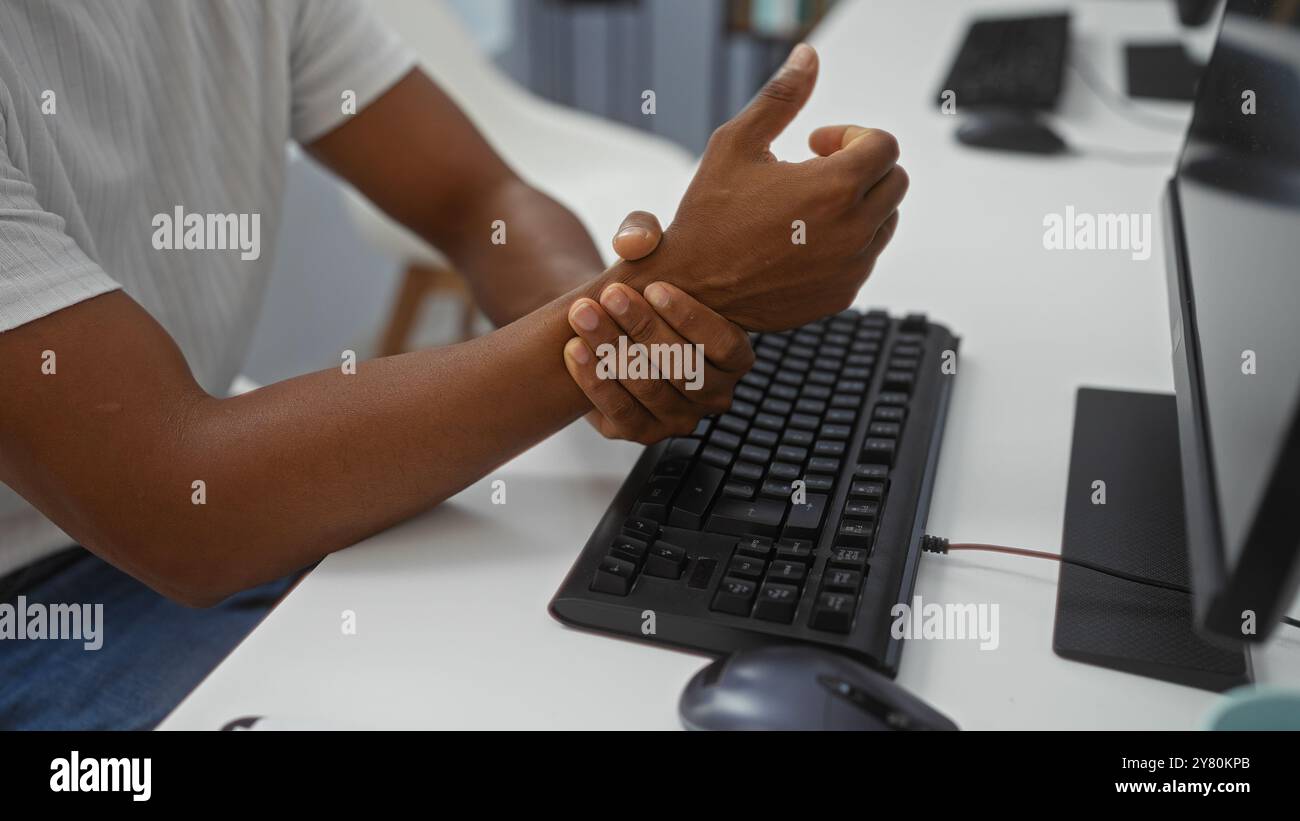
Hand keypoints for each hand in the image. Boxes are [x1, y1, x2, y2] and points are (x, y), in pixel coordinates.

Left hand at [566, 212, 754, 442]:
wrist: (611, 324)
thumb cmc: (643, 286)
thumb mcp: (648, 251)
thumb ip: (644, 232)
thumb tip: (633, 242)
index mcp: (735, 354)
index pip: (724, 344)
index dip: (690, 318)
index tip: (655, 288)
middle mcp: (715, 394)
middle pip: (685, 369)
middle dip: (643, 330)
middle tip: (610, 296)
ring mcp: (681, 419)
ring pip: (652, 392)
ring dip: (613, 352)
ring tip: (583, 316)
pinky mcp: (644, 433)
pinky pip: (623, 415)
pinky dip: (596, 383)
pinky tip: (574, 351)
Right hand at [623, 43, 906, 330]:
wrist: (691, 287)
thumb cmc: (709, 215)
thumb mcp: (737, 144)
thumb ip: (781, 98)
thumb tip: (808, 58)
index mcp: (835, 187)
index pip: (885, 145)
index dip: (852, 136)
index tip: (818, 145)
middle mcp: (854, 229)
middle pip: (895, 181)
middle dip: (863, 166)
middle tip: (817, 170)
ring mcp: (852, 266)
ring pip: (886, 220)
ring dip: (859, 204)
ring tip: (810, 206)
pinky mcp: (844, 292)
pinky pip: (866, 256)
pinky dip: (847, 242)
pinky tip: (804, 239)